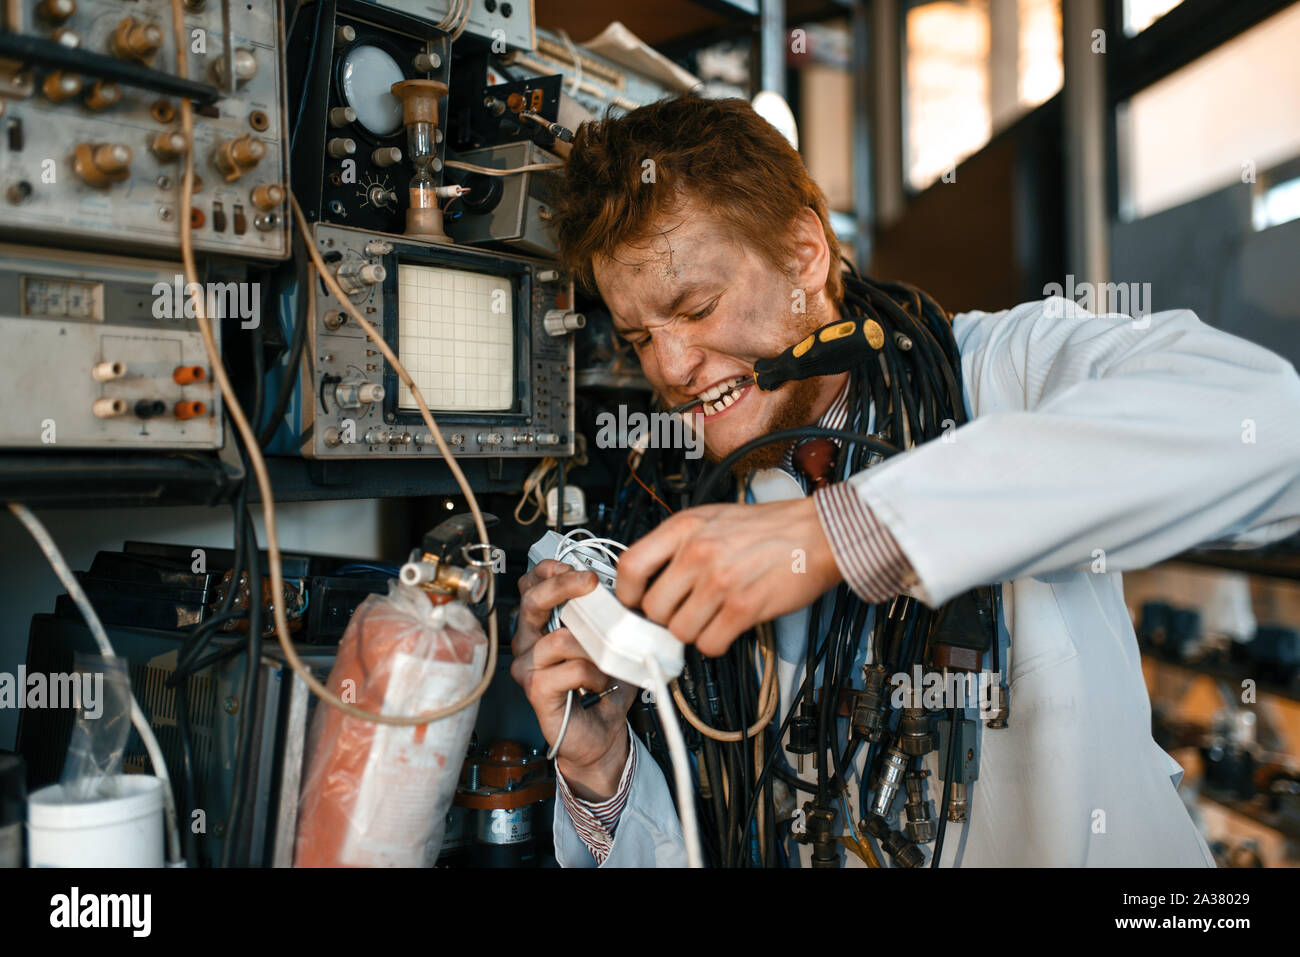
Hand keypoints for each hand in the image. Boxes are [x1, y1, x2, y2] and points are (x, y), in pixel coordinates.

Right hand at [510, 560, 635, 799]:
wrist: (599, 736)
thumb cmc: (601, 690)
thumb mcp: (613, 644)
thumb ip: (615, 618)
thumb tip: (631, 592)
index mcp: (541, 626)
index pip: (531, 586)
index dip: (549, 571)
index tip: (578, 569)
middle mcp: (528, 643)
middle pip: (532, 601)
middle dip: (563, 586)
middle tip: (590, 584)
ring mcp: (528, 667)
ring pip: (558, 638)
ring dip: (593, 647)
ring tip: (607, 662)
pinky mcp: (536, 690)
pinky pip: (569, 669)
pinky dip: (593, 674)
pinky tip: (599, 684)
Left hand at [615, 497, 842, 656]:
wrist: (819, 533)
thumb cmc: (770, 526)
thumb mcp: (712, 518)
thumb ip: (679, 544)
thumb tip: (651, 579)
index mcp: (685, 526)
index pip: (631, 565)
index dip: (626, 593)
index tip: (634, 603)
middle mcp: (697, 552)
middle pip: (653, 607)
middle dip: (666, 618)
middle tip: (683, 614)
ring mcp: (719, 581)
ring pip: (679, 631)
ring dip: (693, 632)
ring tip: (711, 617)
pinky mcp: (743, 607)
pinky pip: (709, 644)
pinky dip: (716, 643)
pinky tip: (727, 627)